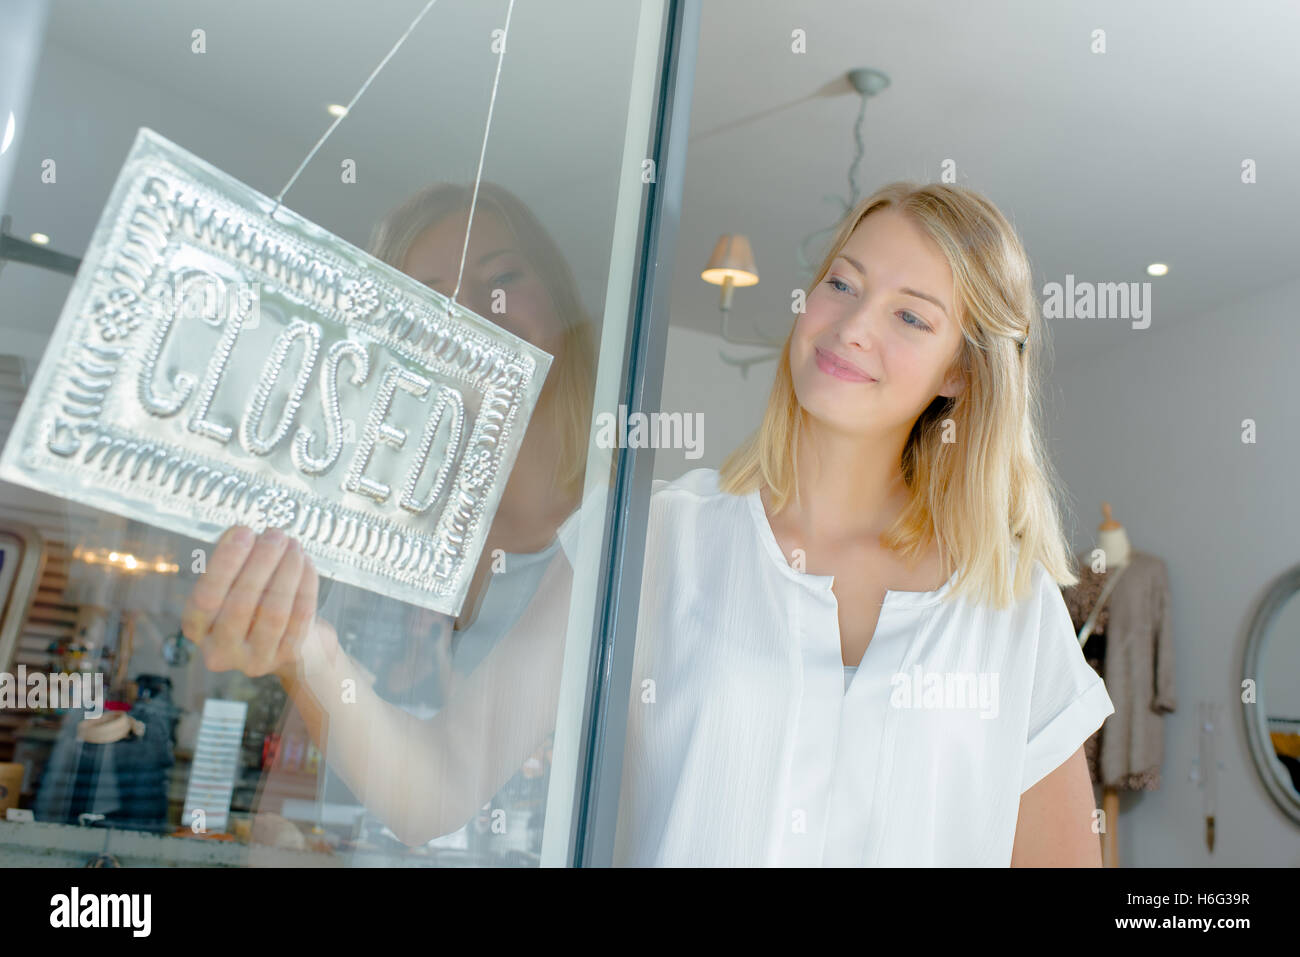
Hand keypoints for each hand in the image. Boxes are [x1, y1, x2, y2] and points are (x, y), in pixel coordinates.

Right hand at [182, 525, 333, 679]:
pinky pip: (299, 617)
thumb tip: (240, 534)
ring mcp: (255, 659)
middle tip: (276, 535)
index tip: (244, 531)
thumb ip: (231, 560)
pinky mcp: (286, 657)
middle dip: (261, 562)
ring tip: (293, 545)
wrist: (284, 641)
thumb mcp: (231, 583)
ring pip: (274, 612)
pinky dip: (305, 585)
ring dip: (286, 572)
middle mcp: (220, 649)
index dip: (225, 562)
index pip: (206, 596)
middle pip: (241, 604)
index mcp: (197, 628)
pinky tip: (306, 563)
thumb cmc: (252, 603)